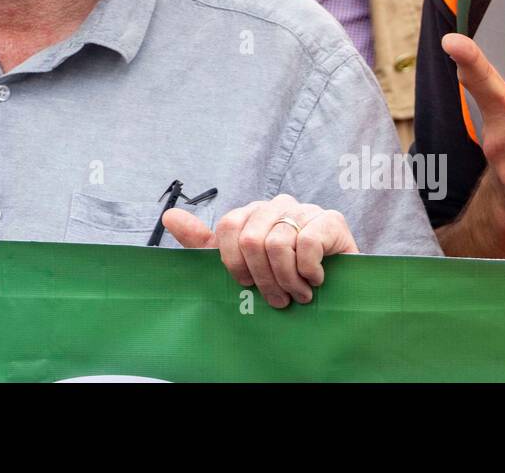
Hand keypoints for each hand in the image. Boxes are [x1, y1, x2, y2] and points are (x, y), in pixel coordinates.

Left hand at [162, 194, 358, 308]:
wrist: (335, 292)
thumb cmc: (282, 278)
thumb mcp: (239, 264)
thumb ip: (203, 242)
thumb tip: (169, 216)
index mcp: (253, 213)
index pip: (228, 228)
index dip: (234, 263)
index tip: (246, 286)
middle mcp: (277, 205)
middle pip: (251, 238)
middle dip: (262, 278)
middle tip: (277, 299)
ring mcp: (305, 210)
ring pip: (278, 243)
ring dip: (287, 280)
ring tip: (297, 295)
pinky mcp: (331, 220)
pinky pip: (307, 243)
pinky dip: (308, 270)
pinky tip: (315, 280)